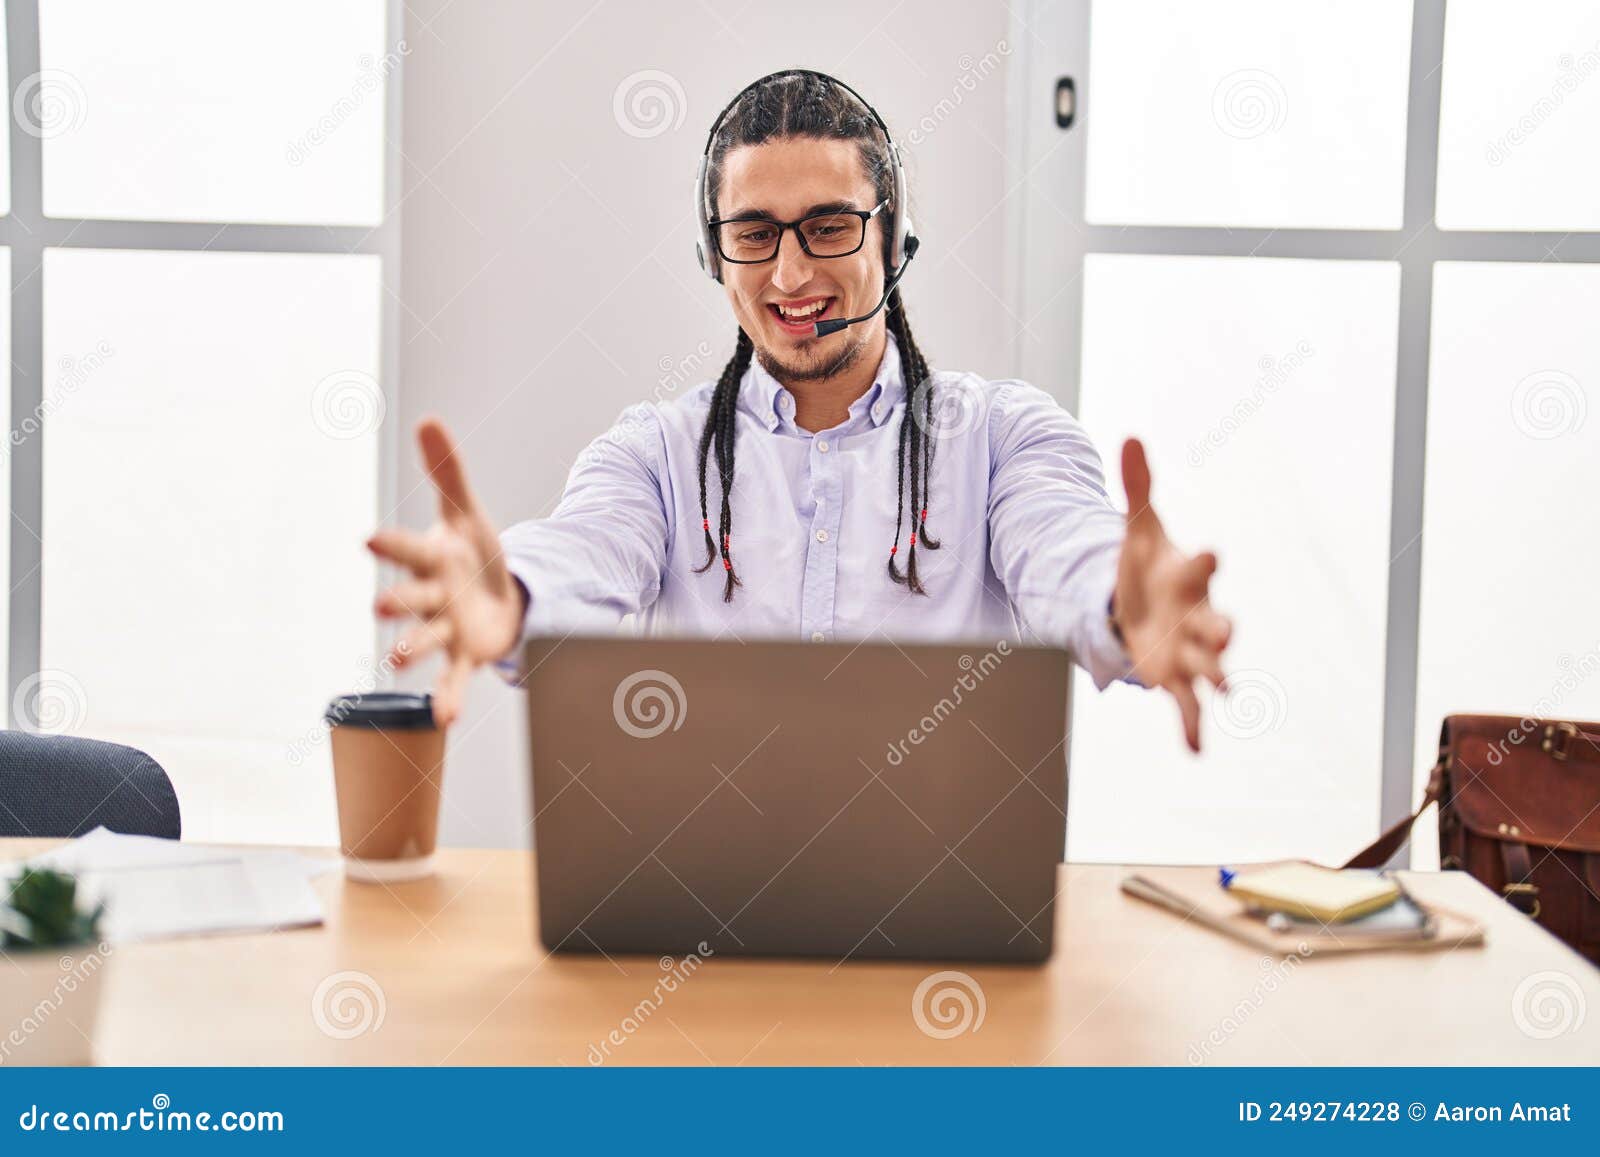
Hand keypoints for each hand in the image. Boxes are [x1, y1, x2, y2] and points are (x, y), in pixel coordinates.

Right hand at [367, 418, 527, 726]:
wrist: (500, 596)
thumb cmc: (474, 554)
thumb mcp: (468, 513)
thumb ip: (448, 472)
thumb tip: (428, 420)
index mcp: (431, 558)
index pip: (409, 549)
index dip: (392, 546)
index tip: (369, 539)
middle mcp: (432, 596)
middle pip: (413, 598)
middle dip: (398, 602)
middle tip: (379, 607)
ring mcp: (447, 629)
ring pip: (427, 639)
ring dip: (412, 648)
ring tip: (398, 659)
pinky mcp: (467, 655)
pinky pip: (456, 677)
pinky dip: (449, 697)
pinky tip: (444, 717)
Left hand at [1111, 438, 1231, 752]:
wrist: (1145, 604)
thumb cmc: (1148, 565)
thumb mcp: (1136, 527)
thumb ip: (1136, 487)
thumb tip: (1130, 436)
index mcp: (1187, 577)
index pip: (1198, 566)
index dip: (1203, 560)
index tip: (1211, 552)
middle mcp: (1196, 616)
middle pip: (1215, 623)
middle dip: (1221, 630)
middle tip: (1227, 635)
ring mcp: (1187, 650)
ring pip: (1208, 667)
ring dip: (1216, 678)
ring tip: (1226, 693)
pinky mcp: (1172, 677)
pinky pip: (1186, 705)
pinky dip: (1191, 727)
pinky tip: (1195, 750)